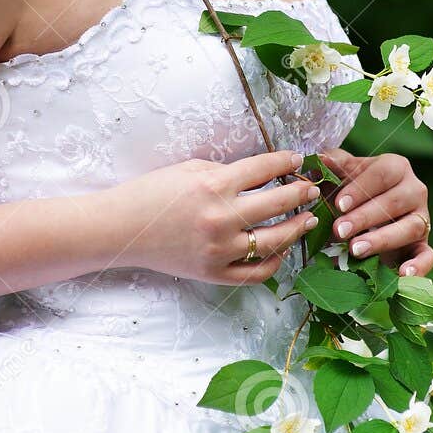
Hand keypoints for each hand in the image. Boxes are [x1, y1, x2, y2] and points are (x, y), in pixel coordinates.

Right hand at [104, 149, 323, 286]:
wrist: (121, 229)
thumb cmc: (151, 193)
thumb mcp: (188, 169)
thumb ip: (225, 172)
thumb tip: (259, 176)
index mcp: (213, 186)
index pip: (263, 169)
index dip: (285, 162)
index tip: (297, 159)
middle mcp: (221, 218)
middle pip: (277, 203)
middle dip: (301, 192)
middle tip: (312, 188)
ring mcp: (220, 250)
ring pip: (275, 240)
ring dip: (297, 227)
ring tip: (307, 219)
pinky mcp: (214, 273)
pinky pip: (256, 272)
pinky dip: (275, 262)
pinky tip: (282, 249)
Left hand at [316, 147, 432, 277]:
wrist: (370, 216)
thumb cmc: (355, 192)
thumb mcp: (345, 176)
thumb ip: (334, 166)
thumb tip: (321, 158)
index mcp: (396, 168)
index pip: (381, 174)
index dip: (360, 188)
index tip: (339, 204)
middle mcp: (415, 190)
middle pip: (395, 201)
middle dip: (365, 217)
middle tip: (340, 230)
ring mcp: (422, 218)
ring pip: (410, 227)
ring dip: (383, 239)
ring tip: (356, 250)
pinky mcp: (424, 245)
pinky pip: (428, 255)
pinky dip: (419, 266)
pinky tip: (403, 275)